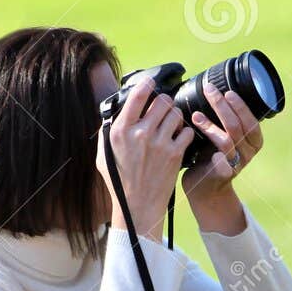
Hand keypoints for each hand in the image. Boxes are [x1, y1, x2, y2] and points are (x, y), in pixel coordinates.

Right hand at [97, 78, 190, 238]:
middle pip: (161, 101)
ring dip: (175, 116)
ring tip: (171, 124)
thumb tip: (116, 111)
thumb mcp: (104, 154)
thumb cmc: (119, 181)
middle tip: (163, 107)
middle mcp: (141, 134)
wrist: (137, 207)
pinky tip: (179, 138)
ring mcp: (160, 144)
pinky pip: (187, 132)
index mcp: (121, 130)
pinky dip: (186, 132)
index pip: (137, 95)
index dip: (147, 84)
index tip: (151, 82)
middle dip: (164, 102)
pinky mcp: (175, 154)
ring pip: (176, 114)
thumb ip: (109, 130)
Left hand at [182, 79, 264, 204]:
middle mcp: (248, 152)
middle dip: (222, 106)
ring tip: (195, 115)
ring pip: (227, 141)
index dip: (241, 106)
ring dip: (210, 125)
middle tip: (209, 91)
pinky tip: (198, 140)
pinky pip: (220, 163)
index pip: (252, 120)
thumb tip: (212, 89)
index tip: (227, 91)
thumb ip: (224, 119)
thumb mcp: (222, 134)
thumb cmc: (211, 155)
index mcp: (254, 141)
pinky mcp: (222, 175)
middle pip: (237, 127)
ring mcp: (236, 165)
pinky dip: (212, 153)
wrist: (206, 187)